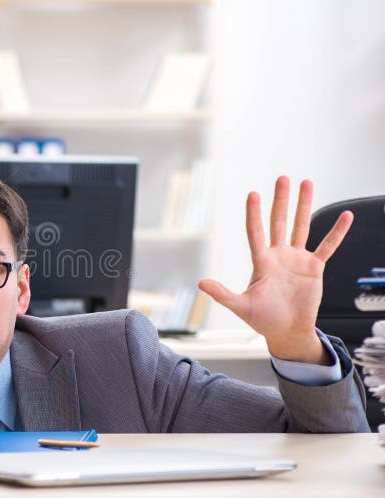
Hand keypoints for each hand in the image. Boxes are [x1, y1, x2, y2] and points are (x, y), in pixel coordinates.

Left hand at [198, 177, 352, 363]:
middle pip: (278, 222)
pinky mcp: (314, 267)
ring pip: (301, 226)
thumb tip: (200, 283)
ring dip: (304, 206)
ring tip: (306, 183)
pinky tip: (345, 216)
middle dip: (280, 200)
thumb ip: (222, 294)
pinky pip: (328, 246)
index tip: (252, 194)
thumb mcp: (241, 306)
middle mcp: (278, 255)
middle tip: (282, 178)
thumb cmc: (263, 320)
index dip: (254, 214)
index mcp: (261, 262)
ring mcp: (297, 259)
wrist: (287, 331)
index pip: (255, 232)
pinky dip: (336, 232)